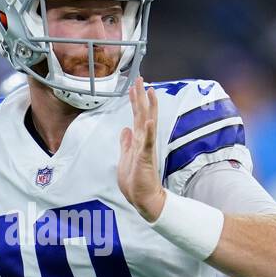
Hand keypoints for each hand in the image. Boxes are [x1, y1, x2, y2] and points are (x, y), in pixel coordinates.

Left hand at [117, 76, 164, 221]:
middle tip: (140, 78)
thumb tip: (125, 129)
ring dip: (148, 106)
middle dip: (141, 96)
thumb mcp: (125, 157)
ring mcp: (146, 148)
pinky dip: (150, 131)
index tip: (134, 86)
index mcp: (138, 140)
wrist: (143, 198)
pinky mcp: (146, 158)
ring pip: (147, 122)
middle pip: (143, 114)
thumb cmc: (135, 181)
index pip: (137, 116)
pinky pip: (148, 142)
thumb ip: (126, 143)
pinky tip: (150, 121)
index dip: (135, 101)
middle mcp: (144, 141)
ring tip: (149, 90)